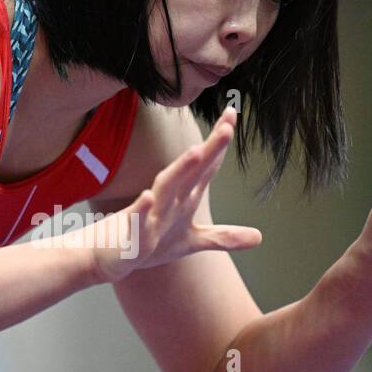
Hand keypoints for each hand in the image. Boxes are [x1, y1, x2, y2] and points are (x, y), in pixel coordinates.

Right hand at [91, 107, 261, 282]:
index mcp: (184, 198)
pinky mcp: (133, 233)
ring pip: (165, 189)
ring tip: (195, 152)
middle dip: (210, 149)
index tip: (233, 115)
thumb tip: (259, 237)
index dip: (219, 144)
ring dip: (179, 170)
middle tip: (228, 126)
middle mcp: (169, 199)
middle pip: (192, 171)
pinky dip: (141, 209)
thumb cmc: (150, 242)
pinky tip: (146, 196)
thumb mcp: (191, 242)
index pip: (206, 167)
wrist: (111, 256)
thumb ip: (224, 237)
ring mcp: (151, 214)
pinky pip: (137, 220)